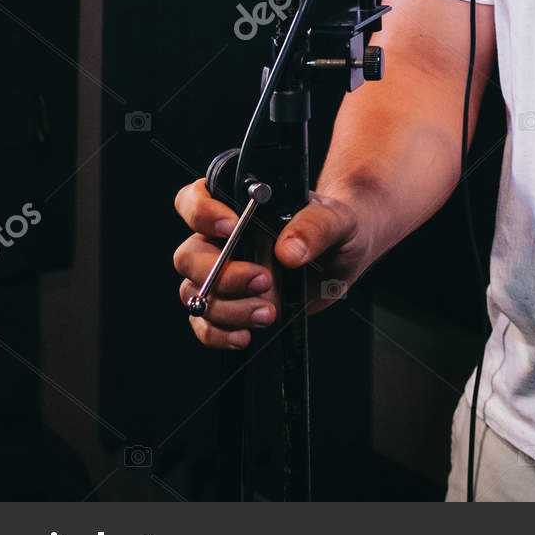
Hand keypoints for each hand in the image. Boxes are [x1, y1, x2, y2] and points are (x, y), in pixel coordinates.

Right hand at [172, 178, 370, 348]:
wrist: (346, 255)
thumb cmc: (337, 226)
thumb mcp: (337, 219)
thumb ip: (315, 226)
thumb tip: (287, 252)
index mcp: (239, 204)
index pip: (194, 199)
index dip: (201, 212)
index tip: (231, 227)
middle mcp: (221, 239)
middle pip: (188, 255)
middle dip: (221, 274)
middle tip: (263, 279)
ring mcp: (222, 274)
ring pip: (195, 293)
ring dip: (227, 308)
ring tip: (268, 312)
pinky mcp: (229, 305)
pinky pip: (203, 323)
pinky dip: (219, 333)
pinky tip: (246, 334)